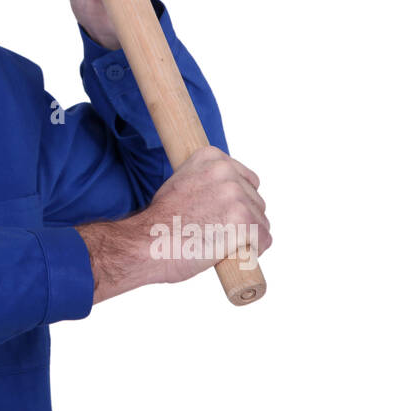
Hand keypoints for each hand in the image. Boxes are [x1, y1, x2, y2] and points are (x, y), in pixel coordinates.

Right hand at [129, 146, 269, 286]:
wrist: (146, 243)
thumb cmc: (159, 222)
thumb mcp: (180, 184)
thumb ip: (205, 181)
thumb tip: (223, 196)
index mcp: (211, 157)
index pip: (246, 180)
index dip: (235, 201)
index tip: (217, 213)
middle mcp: (226, 171)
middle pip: (256, 200)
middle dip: (243, 220)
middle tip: (214, 232)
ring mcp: (236, 196)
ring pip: (261, 221)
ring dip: (247, 237)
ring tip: (217, 244)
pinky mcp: (244, 222)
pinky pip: (264, 240)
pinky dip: (252, 252)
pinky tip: (230, 254)